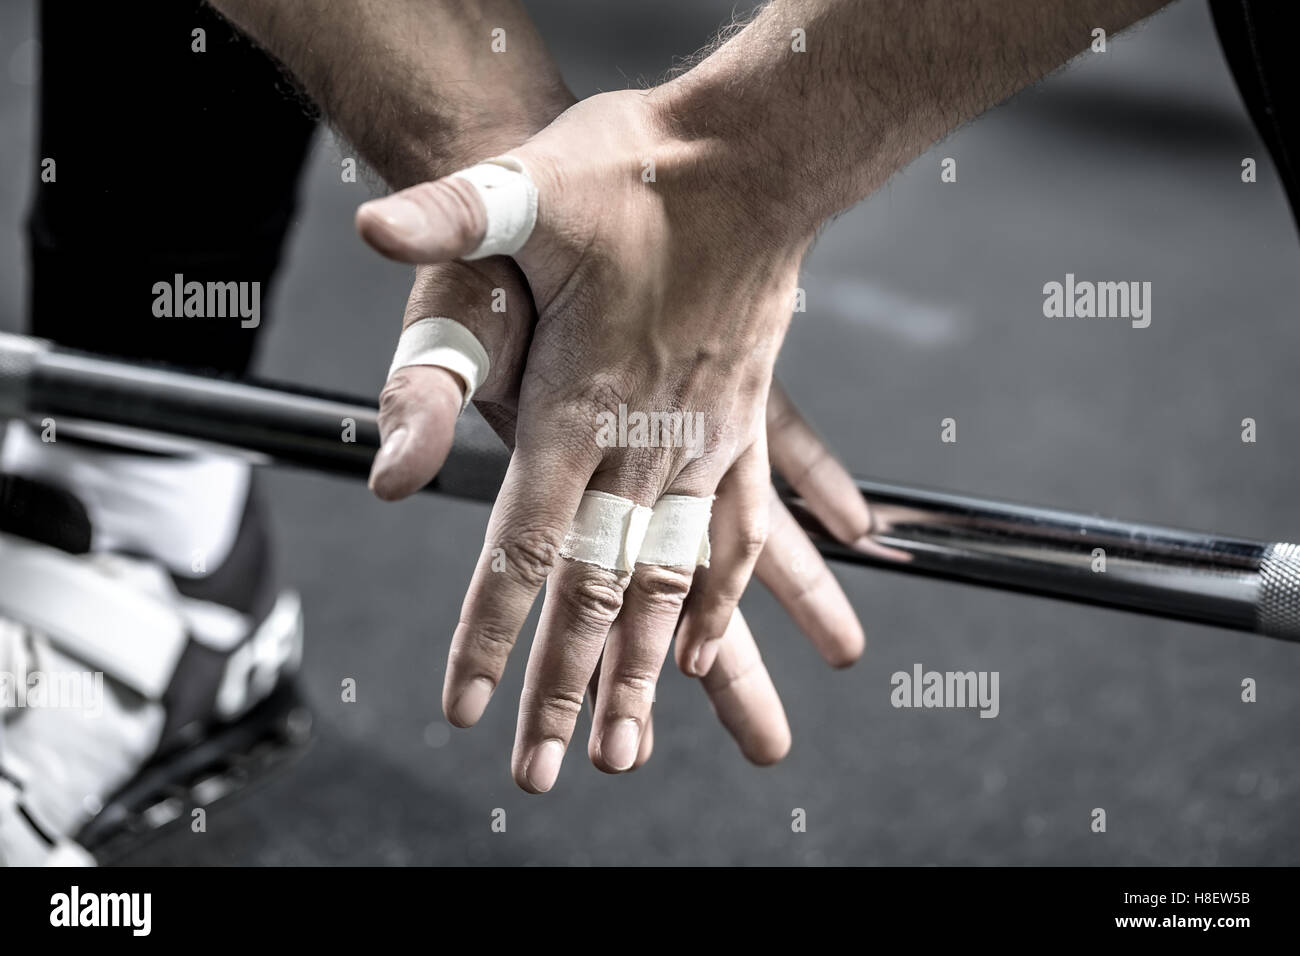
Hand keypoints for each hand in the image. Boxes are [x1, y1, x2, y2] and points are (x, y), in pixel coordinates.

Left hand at [358, 90, 863, 790]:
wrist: (750, 154)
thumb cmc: (629, 171)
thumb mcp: (523, 188)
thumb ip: (447, 227)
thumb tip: (370, 244)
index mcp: (584, 402)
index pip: (526, 545)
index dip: (493, 632)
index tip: (469, 713)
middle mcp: (648, 440)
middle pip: (605, 590)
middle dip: (569, 688)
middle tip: (545, 772)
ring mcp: (706, 440)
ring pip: (680, 582)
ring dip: (658, 672)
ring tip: (632, 747)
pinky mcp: (744, 423)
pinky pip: (746, 529)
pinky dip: (736, 594)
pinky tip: (733, 641)